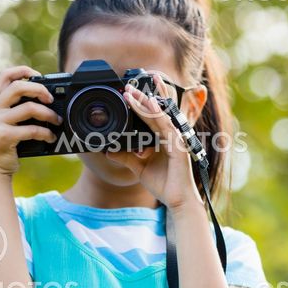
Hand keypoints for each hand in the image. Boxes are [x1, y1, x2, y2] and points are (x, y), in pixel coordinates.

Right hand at [0, 66, 61, 175]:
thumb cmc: (3, 147)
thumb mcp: (3, 123)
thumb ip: (14, 109)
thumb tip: (44, 99)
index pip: (5, 74)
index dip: (24, 70)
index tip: (39, 76)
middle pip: (19, 86)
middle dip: (40, 89)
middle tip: (52, 99)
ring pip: (29, 107)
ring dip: (48, 114)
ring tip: (57, 121)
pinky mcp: (3, 136)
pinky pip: (32, 129)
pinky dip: (46, 133)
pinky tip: (51, 137)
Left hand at [105, 75, 202, 210]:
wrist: (177, 201)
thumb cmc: (164, 185)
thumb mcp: (139, 168)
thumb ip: (127, 158)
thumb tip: (109, 151)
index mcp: (164, 138)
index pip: (154, 116)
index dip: (143, 103)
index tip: (129, 93)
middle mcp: (171, 135)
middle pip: (157, 111)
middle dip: (143, 97)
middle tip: (127, 86)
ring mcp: (176, 139)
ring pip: (159, 115)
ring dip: (145, 102)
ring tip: (131, 92)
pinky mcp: (178, 145)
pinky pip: (165, 126)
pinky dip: (156, 115)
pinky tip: (148, 105)